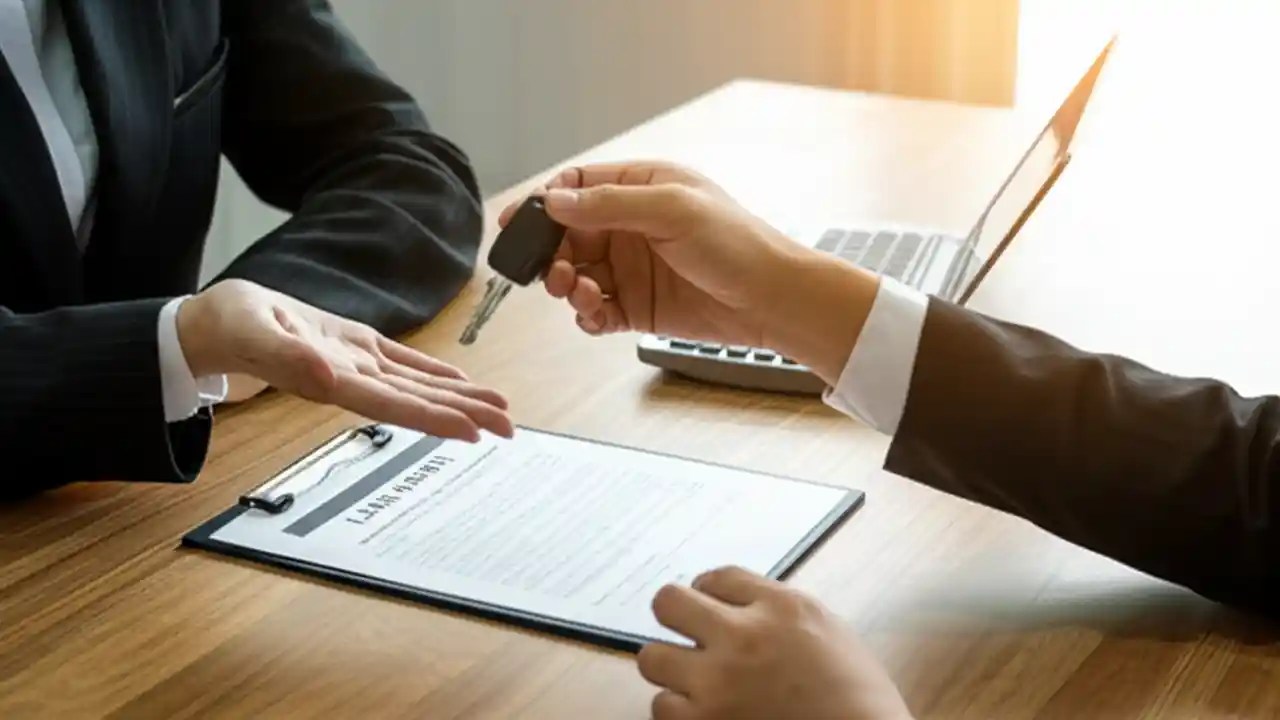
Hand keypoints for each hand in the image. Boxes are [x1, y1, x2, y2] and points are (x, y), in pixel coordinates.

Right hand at [177, 279, 511, 441]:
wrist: (215, 321)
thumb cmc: (226, 324)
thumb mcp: (250, 331)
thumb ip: (286, 356)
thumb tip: (324, 375)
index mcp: (329, 382)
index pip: (393, 406)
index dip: (433, 420)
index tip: (471, 432)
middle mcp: (350, 380)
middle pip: (418, 403)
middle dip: (464, 415)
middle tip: (508, 427)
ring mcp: (355, 365)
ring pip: (418, 385)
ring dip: (459, 397)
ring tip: (499, 407)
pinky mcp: (355, 346)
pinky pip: (404, 363)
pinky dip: (435, 373)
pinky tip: (461, 381)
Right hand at [499, 162, 879, 382]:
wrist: (773, 299)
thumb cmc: (738, 244)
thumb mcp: (671, 210)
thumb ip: (609, 205)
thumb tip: (555, 202)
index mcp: (641, 189)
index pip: (578, 188)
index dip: (545, 203)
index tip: (520, 221)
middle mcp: (632, 227)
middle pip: (568, 235)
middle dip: (552, 253)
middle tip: (552, 271)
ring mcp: (633, 268)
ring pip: (577, 275)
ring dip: (568, 286)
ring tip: (579, 292)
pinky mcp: (638, 307)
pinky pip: (596, 310)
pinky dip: (587, 314)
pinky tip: (596, 314)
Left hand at [637, 567, 911, 719]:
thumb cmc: (857, 696)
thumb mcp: (829, 632)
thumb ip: (780, 612)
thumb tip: (734, 604)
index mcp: (781, 609)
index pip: (718, 577)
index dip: (709, 591)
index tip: (710, 607)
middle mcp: (744, 637)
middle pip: (668, 602)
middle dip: (674, 616)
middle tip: (687, 634)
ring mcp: (719, 684)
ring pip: (652, 658)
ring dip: (672, 669)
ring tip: (696, 682)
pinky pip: (662, 706)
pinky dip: (679, 710)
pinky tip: (702, 712)